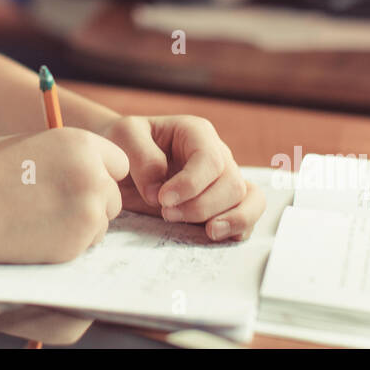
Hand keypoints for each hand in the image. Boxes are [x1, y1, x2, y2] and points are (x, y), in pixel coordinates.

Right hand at [0, 127, 128, 263]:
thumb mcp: (33, 146)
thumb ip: (66, 157)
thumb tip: (91, 170)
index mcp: (82, 144)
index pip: (119, 162)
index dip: (100, 173)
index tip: (80, 181)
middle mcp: (92, 176)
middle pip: (113, 196)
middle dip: (92, 202)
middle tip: (55, 204)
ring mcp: (86, 213)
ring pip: (101, 224)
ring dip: (80, 225)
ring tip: (39, 217)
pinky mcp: (74, 245)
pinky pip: (84, 246)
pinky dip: (65, 244)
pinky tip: (34, 233)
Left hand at [99, 115, 265, 241]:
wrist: (122, 160)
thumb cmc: (125, 142)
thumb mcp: (123, 137)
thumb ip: (141, 158)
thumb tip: (159, 191)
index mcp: (196, 133)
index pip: (210, 160)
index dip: (191, 184)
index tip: (162, 199)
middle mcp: (217, 155)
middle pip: (231, 184)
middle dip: (201, 206)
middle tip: (167, 214)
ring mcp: (223, 179)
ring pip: (246, 200)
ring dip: (226, 220)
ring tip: (205, 233)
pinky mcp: (222, 202)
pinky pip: (247, 214)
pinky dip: (238, 228)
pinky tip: (215, 236)